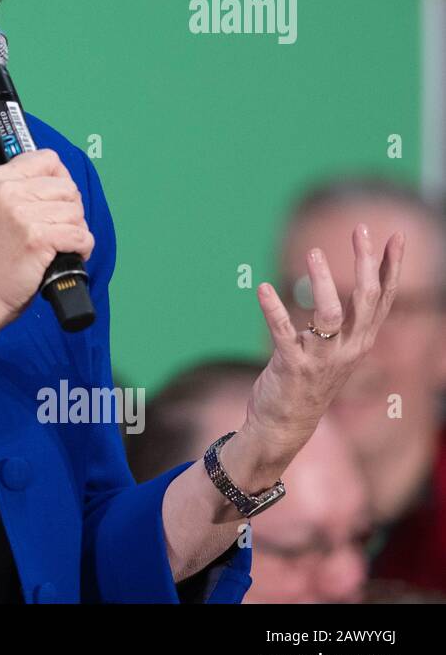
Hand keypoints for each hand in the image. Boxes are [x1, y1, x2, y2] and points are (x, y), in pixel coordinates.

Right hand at [0, 149, 94, 334]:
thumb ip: (25, 187)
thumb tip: (65, 180)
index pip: (49, 159)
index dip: (59, 182)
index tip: (50, 204)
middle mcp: (8, 191)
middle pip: (69, 187)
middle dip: (69, 212)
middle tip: (50, 231)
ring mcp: (22, 214)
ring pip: (77, 213)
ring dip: (74, 233)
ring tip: (53, 246)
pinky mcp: (37, 238)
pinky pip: (81, 236)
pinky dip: (81, 250)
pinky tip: (62, 256)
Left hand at [243, 224, 404, 470]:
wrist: (286, 425)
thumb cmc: (308, 382)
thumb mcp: (335, 352)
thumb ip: (342, 325)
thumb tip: (343, 289)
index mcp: (360, 342)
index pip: (382, 299)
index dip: (390, 267)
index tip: (395, 236)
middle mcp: (348, 349)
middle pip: (365, 300)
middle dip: (366, 262)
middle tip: (360, 230)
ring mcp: (321, 359)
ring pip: (331, 314)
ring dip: (322, 282)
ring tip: (314, 254)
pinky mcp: (292, 366)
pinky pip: (283, 332)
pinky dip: (273, 308)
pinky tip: (261, 289)